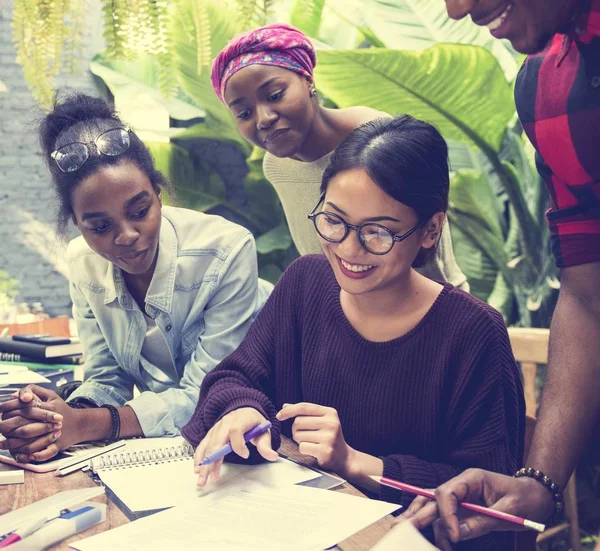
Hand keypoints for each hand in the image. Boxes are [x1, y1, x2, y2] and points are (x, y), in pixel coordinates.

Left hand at [0, 385, 80, 461]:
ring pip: (31, 444)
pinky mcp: (57, 446)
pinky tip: (24, 456)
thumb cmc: (62, 410)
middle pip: (24, 429)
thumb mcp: (51, 395)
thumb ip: (34, 391)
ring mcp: (54, 435)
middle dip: (9, 432)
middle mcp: (51, 422)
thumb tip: (15, 395)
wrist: (80, 424)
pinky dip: (35, 456)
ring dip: (16, 447)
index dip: (10, 414)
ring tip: (4, 446)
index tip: (0, 415)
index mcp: (48, 408)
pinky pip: (45, 453)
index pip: (25, 410)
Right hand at [194, 407, 276, 487]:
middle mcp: (225, 423)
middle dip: (213, 461)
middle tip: (212, 477)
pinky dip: (199, 458)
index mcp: (240, 420)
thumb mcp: (264, 431)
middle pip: (217, 441)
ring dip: (204, 464)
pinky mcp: (211, 434)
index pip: (235, 430)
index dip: (238, 444)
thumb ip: (266, 445)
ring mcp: (216, 428)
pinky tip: (198, 470)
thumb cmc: (253, 422)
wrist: (244, 410)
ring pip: (208, 446)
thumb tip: (273, 456)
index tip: (245, 454)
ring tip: (202, 480)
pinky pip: (203, 445)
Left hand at [276, 402, 351, 474]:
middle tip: (306, 435)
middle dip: (296, 430)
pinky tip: (314, 451)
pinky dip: (304, 450)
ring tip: (312, 443)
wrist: (344, 458)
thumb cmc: (328, 437)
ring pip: (298, 435)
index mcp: (330, 413)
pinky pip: (302, 447)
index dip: (289, 410)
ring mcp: (329, 437)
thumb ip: (304, 413)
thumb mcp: (321, 421)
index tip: (279, 415)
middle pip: (298, 422)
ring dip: (300, 441)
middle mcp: (331, 423)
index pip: (304, 407)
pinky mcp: (325, 451)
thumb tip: (285, 406)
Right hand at [397, 469, 553, 546]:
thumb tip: (459, 534)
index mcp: (471, 479)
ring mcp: (461, 497)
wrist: (538, 496)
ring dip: (425, 523)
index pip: (447, 492)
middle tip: (400, 527)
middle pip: (432, 497)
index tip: (455, 536)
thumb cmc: (527, 499)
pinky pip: (445, 517)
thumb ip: (483, 521)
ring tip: (410, 536)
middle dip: (417, 513)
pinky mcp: (464, 509)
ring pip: (434, 507)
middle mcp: (461, 486)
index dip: (446, 514)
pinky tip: (438, 543)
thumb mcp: (509, 511)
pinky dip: (439, 530)